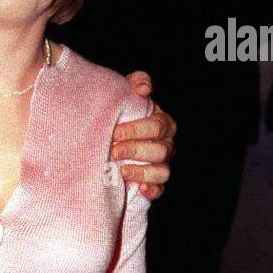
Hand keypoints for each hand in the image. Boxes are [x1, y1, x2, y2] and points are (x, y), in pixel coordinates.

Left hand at [112, 71, 176, 199]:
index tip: (115, 132)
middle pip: (160, 150)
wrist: (107, 135)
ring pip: (162, 171)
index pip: (157, 126)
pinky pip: (159, 189)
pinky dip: (151, 190)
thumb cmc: (120, 113)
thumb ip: (137, 82)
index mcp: (162, 123)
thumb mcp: (125, 93)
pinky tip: (139, 188)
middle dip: (135, 150)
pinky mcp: (154, 182)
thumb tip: (145, 88)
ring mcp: (161, 164)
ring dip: (141, 171)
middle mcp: (165, 144)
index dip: (137, 130)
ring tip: (121, 169)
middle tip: (113, 150)